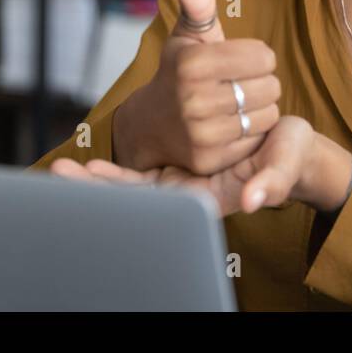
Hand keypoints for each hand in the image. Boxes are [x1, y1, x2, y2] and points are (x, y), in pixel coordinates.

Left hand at [52, 116, 332, 216]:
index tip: (95, 177)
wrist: (291, 149)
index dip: (124, 192)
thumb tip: (251, 200)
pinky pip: (143, 177)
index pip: (157, 204)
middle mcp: (188, 196)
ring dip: (99, 183)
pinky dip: (118, 173)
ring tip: (64, 170)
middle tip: (60, 174)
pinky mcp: (181, 170)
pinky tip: (95, 162)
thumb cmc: (289, 158)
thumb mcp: (284, 167)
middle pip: (134, 199)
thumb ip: (270, 184)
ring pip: (132, 191)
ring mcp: (181, 185)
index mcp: (207, 199)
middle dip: (97, 190)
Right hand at [111, 0, 280, 175]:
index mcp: (192, 62)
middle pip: (270, 86)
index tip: (236, 61)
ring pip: (267, 114)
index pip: (264, 56)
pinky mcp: (209, 161)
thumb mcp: (189, 32)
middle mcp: (193, 99)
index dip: (257, 57)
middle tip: (235, 85)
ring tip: (234, 104)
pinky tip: (231, 126)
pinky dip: (251, 133)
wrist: (150, 125)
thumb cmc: (180, 70)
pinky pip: (256, 140)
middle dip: (260, 83)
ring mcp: (200, 133)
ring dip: (258, 108)